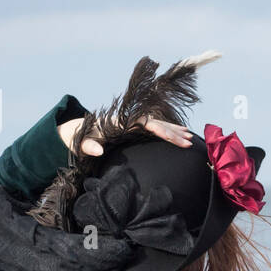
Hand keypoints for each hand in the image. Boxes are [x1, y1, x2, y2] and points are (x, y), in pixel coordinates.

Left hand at [58, 115, 195, 156]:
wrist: (80, 129)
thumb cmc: (82, 136)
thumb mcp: (82, 142)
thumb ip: (89, 146)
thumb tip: (97, 150)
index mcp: (121, 121)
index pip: (145, 123)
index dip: (159, 129)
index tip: (173, 136)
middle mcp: (130, 119)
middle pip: (156, 123)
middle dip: (173, 132)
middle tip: (188, 141)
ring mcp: (134, 123)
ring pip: (158, 124)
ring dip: (174, 130)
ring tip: (190, 136)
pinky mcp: (135, 128)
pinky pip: (155, 127)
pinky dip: (168, 129)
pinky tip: (179, 133)